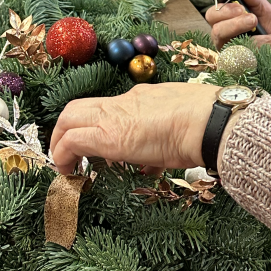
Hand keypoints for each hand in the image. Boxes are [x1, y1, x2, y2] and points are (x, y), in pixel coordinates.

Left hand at [49, 82, 219, 175]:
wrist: (210, 121)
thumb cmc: (206, 126)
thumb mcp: (178, 131)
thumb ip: (161, 145)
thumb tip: (151, 165)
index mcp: (141, 98)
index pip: (107, 107)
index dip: (94, 124)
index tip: (92, 145)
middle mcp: (123, 102)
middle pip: (78, 107)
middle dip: (65, 128)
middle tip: (66, 153)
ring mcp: (114, 116)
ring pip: (68, 117)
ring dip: (60, 141)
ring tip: (63, 165)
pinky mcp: (108, 136)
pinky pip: (71, 142)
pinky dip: (63, 156)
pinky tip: (67, 173)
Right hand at [206, 0, 270, 87]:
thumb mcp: (268, 13)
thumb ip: (254, 0)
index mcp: (228, 25)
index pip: (212, 15)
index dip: (223, 9)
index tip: (241, 8)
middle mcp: (226, 42)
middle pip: (216, 31)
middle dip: (235, 23)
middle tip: (253, 20)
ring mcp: (232, 59)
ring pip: (234, 47)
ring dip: (259, 39)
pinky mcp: (242, 73)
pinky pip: (250, 61)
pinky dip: (267, 51)